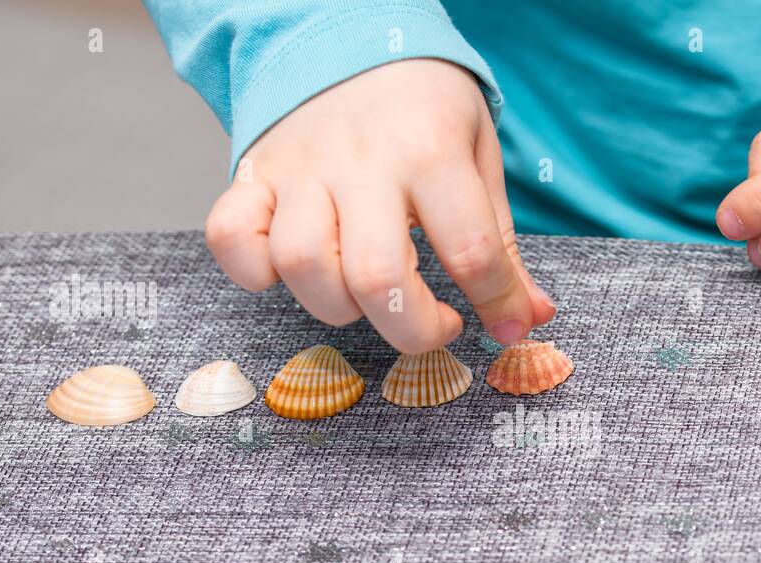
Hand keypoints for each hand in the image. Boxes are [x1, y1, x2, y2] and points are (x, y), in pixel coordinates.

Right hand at [204, 59, 554, 353]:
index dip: (497, 306)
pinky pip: (230, 238)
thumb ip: (501, 245)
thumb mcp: (478, 160)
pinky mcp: (253, 176)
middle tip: (433, 322)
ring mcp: (300, 170)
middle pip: (376, 278)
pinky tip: (293, 271)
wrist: (348, 35)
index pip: (470, 252)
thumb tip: (530, 317)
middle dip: (413, 328)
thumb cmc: (423, 109)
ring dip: (339, 306)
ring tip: (370, 296)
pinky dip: (254, 272)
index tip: (504, 324)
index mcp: (431, 152)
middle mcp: (362, 163)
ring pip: (302, 267)